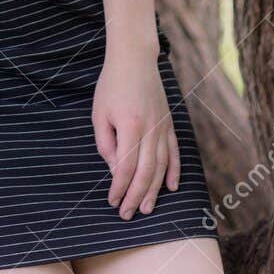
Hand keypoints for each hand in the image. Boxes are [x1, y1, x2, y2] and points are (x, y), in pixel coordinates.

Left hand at [92, 45, 179, 218]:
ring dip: (154, 191)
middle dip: (135, 196)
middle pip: (146, 172)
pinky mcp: (169, 124)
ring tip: (146, 208)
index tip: (112, 201)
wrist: (134, 60)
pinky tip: (172, 187)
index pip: (126, 167)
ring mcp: (163, 128)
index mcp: (131, 126)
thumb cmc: (111, 86)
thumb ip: (106, 144)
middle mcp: (151, 130)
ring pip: (161, 167)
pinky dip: (174, 171)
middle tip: (127, 214)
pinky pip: (174, 153)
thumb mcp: (100, 114)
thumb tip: (115, 171)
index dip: (119, 188)